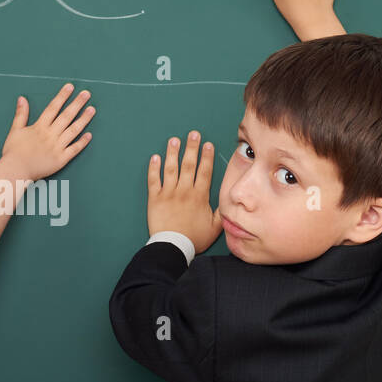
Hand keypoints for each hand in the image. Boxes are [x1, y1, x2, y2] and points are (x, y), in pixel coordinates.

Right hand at [0, 83, 94, 181]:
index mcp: (40, 127)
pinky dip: (82, 142)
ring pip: (73, 130)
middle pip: (66, 116)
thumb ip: (21, 114)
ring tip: (92, 109)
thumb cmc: (13, 152)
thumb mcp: (15, 130)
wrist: (15, 171)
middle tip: (87, 94)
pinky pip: (74, 149)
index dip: (62, 96)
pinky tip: (89, 135)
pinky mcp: (61, 159)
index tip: (70, 87)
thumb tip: (22, 98)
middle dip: (77, 104)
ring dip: (83, 119)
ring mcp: (57, 147)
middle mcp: (50, 135)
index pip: (53, 108)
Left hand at [147, 131, 221, 252]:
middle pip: (188, 165)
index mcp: (199, 196)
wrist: (173, 247)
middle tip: (193, 134)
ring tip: (174, 140)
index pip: (204, 171)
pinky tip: (155, 157)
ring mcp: (168, 193)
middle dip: (191, 148)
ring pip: (170, 169)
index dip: (207, 157)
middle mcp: (184, 191)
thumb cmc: (194, 239)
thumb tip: (228, 202)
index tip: (208, 144)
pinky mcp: (155, 199)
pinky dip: (153, 168)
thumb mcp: (214, 228)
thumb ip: (221, 213)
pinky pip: (153, 180)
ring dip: (172, 153)